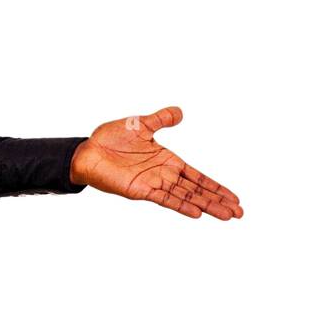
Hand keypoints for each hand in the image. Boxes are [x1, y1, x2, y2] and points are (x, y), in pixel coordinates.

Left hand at [69, 106, 241, 220]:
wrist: (87, 150)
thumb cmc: (110, 139)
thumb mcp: (140, 124)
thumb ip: (161, 120)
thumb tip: (180, 111)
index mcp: (167, 161)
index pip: (197, 177)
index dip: (215, 187)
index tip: (235, 198)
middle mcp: (164, 175)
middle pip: (197, 190)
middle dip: (218, 200)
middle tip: (240, 213)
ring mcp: (153, 184)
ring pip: (186, 197)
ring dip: (206, 206)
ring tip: (228, 216)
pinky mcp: (140, 190)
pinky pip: (165, 199)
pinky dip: (181, 205)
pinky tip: (197, 213)